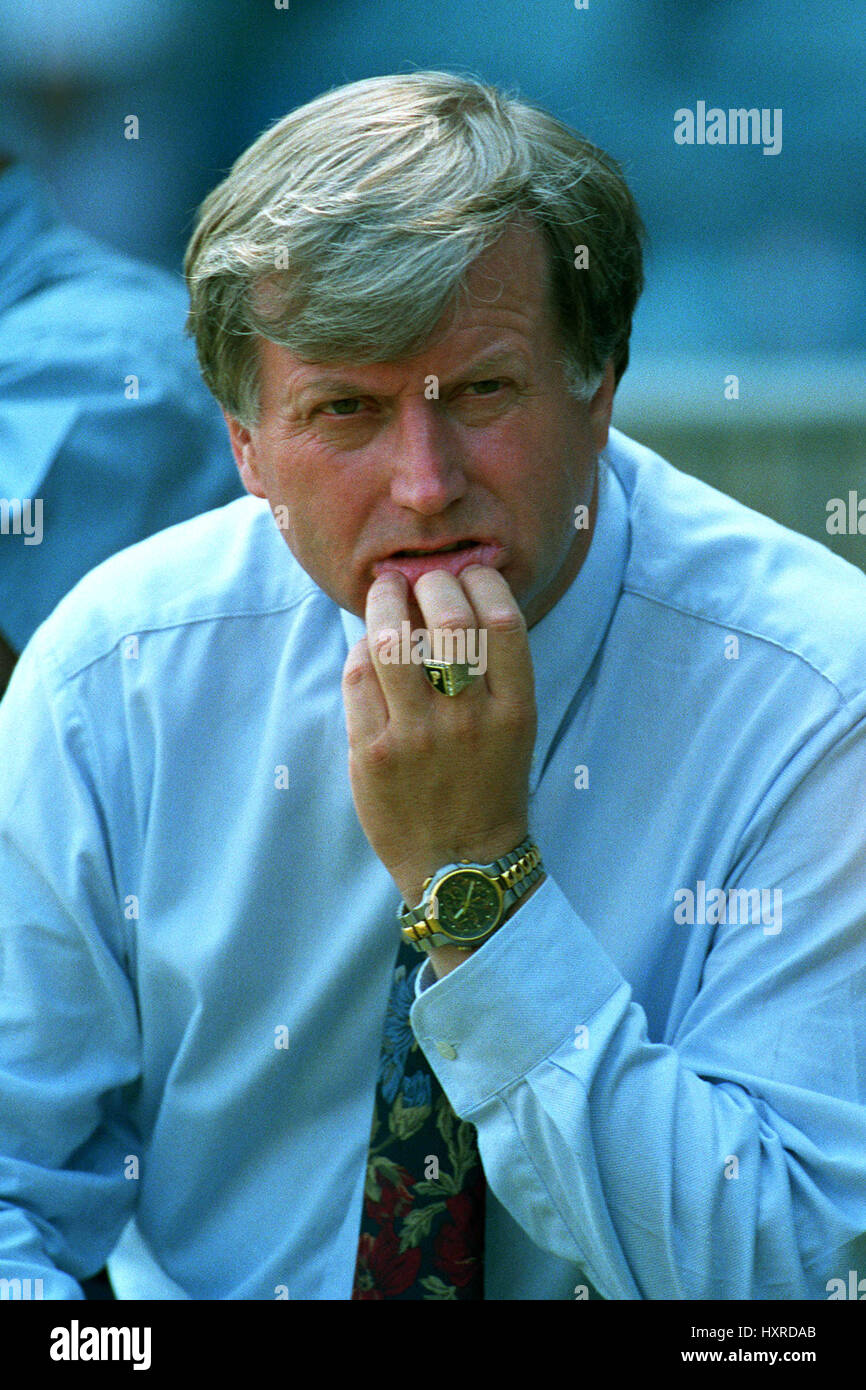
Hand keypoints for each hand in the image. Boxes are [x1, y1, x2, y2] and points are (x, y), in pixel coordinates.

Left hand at [342, 564, 536, 916]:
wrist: (460, 867)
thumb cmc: (487, 787)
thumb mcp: (515, 731)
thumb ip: (494, 672)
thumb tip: (456, 597)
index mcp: (515, 711)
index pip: (502, 619)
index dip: (481, 580)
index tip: (466, 572)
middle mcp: (470, 719)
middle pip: (448, 618)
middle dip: (430, 582)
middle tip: (419, 578)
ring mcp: (418, 736)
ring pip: (393, 640)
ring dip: (385, 602)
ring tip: (385, 591)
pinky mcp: (372, 752)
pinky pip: (359, 676)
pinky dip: (363, 648)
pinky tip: (370, 646)